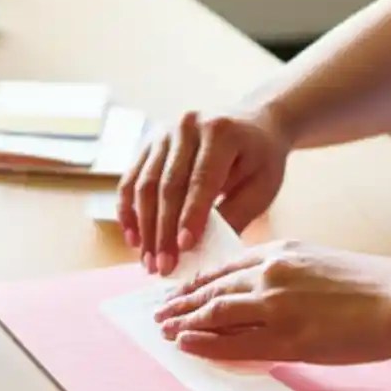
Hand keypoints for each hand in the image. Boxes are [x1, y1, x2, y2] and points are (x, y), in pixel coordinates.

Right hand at [117, 107, 291, 275]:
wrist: (253, 124)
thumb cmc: (260, 159)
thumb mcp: (261, 186)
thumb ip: (234, 214)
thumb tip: (201, 251)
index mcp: (221, 132)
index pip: (201, 179)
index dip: (191, 215)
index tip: (184, 248)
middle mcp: (187, 126)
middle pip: (168, 185)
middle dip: (163, 231)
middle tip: (163, 266)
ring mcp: (163, 132)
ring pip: (145, 185)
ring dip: (144, 227)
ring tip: (148, 261)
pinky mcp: (148, 143)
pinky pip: (131, 180)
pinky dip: (129, 212)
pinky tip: (133, 239)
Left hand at [152, 241, 390, 364]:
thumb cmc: (372, 285)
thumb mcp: (321, 261)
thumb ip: (289, 271)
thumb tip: (266, 290)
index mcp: (281, 251)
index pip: (227, 266)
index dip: (199, 281)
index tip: (182, 290)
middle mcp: (271, 273)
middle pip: (213, 288)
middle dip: (181, 301)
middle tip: (159, 311)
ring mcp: (275, 306)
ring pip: (215, 313)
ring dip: (184, 322)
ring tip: (164, 330)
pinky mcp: (286, 338)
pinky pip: (234, 344)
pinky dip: (205, 344)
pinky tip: (186, 345)